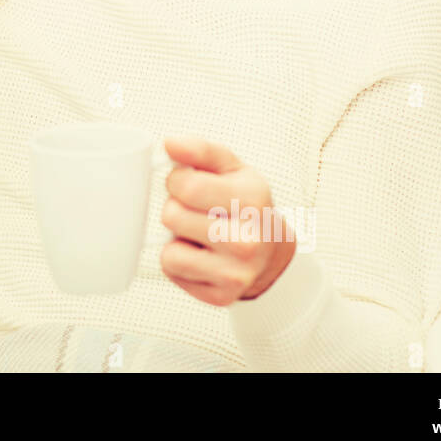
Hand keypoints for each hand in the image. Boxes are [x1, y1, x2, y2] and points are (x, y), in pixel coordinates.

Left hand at [159, 136, 296, 305]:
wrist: (271, 254)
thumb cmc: (246, 206)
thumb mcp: (231, 168)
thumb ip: (200, 150)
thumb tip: (170, 143)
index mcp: (253, 200)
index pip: (187, 185)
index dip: (176, 180)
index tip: (187, 183)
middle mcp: (248, 241)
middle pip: (172, 216)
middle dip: (175, 209)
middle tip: (195, 211)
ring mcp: (236, 274)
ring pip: (169, 251)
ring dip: (175, 239)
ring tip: (197, 234)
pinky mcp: (220, 296)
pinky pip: (172, 272)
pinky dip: (179, 261)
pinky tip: (199, 254)